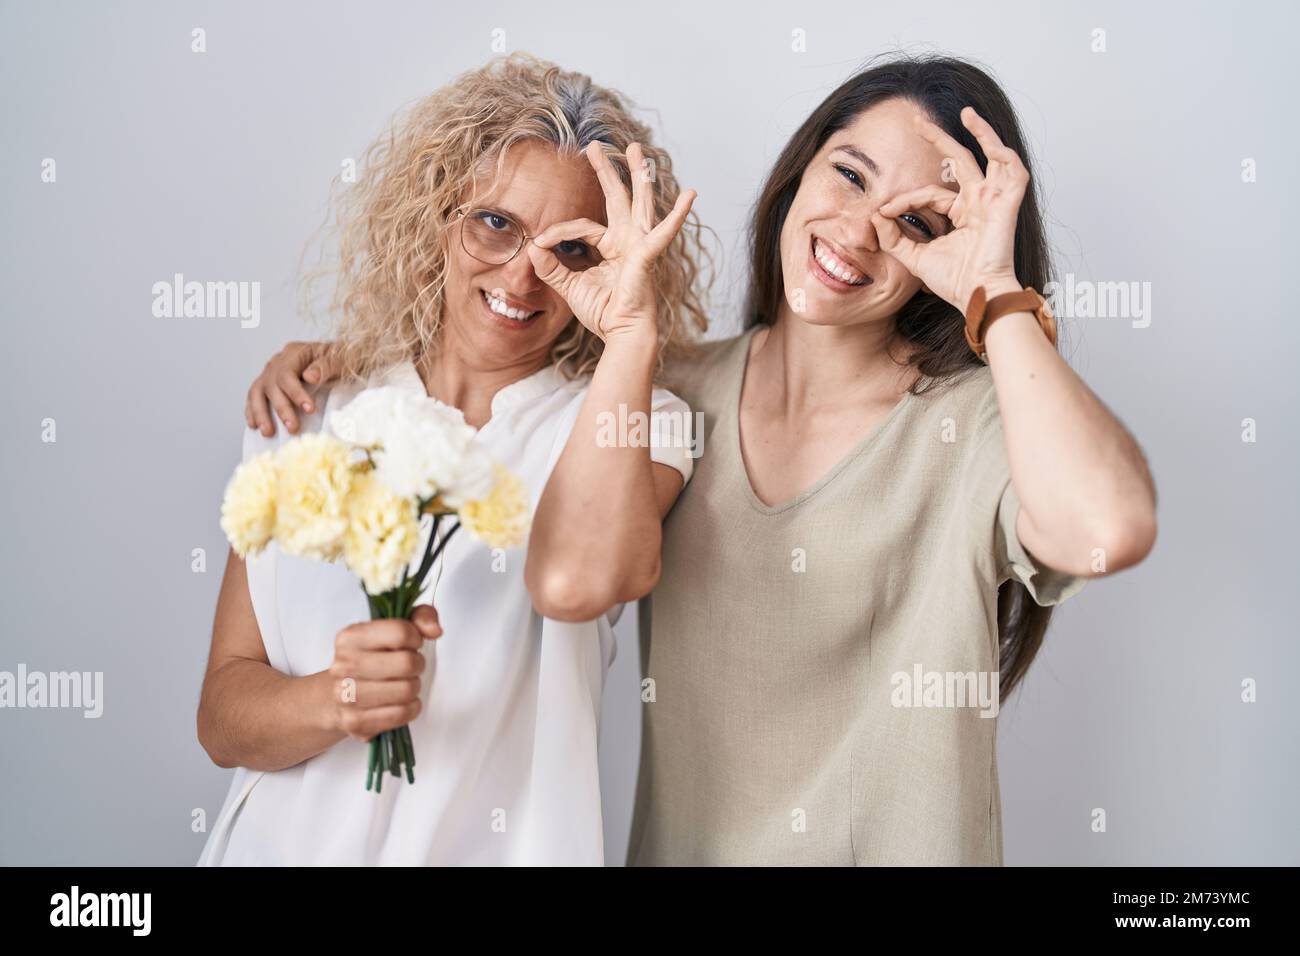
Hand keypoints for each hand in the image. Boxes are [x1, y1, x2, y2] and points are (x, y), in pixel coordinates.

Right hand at [245, 341, 340, 436]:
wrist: (344, 360)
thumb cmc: (343, 360)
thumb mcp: (342, 360)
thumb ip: (327, 366)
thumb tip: (309, 376)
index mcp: (296, 352)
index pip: (288, 373)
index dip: (296, 393)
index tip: (309, 409)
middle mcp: (280, 360)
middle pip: (272, 384)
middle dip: (281, 408)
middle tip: (292, 427)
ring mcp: (272, 372)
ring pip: (258, 391)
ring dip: (261, 413)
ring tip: (267, 432)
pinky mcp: (269, 384)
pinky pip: (255, 396)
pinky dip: (253, 410)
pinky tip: (254, 425)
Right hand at [327, 605, 440, 740]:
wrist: (340, 692)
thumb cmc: (373, 658)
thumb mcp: (394, 627)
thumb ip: (420, 617)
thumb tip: (434, 630)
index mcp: (350, 637)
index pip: (400, 632)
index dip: (416, 638)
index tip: (412, 643)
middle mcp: (343, 666)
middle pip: (406, 663)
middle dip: (417, 665)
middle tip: (410, 667)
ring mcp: (346, 696)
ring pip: (406, 690)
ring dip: (414, 687)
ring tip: (404, 683)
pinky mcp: (355, 722)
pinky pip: (401, 714)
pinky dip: (410, 708)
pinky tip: (402, 702)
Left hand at [526, 141, 695, 343]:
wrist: (622, 334)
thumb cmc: (603, 312)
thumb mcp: (569, 286)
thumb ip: (551, 267)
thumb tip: (532, 247)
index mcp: (612, 246)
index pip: (582, 226)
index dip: (558, 232)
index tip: (539, 243)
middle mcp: (628, 240)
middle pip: (618, 197)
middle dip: (607, 170)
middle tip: (595, 145)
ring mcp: (641, 245)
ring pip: (640, 202)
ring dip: (639, 174)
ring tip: (636, 149)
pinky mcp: (648, 255)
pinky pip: (663, 232)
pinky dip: (677, 215)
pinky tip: (691, 195)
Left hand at [870, 107, 1028, 311]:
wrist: (975, 295)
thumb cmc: (952, 281)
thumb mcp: (914, 257)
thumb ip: (894, 239)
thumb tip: (874, 218)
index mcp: (961, 213)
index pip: (928, 194)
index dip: (904, 199)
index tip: (882, 210)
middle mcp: (978, 202)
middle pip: (961, 160)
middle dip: (940, 139)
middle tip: (918, 121)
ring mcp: (994, 201)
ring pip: (993, 156)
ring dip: (983, 133)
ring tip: (967, 113)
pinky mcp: (1008, 204)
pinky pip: (1013, 172)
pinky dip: (1005, 155)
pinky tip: (990, 144)